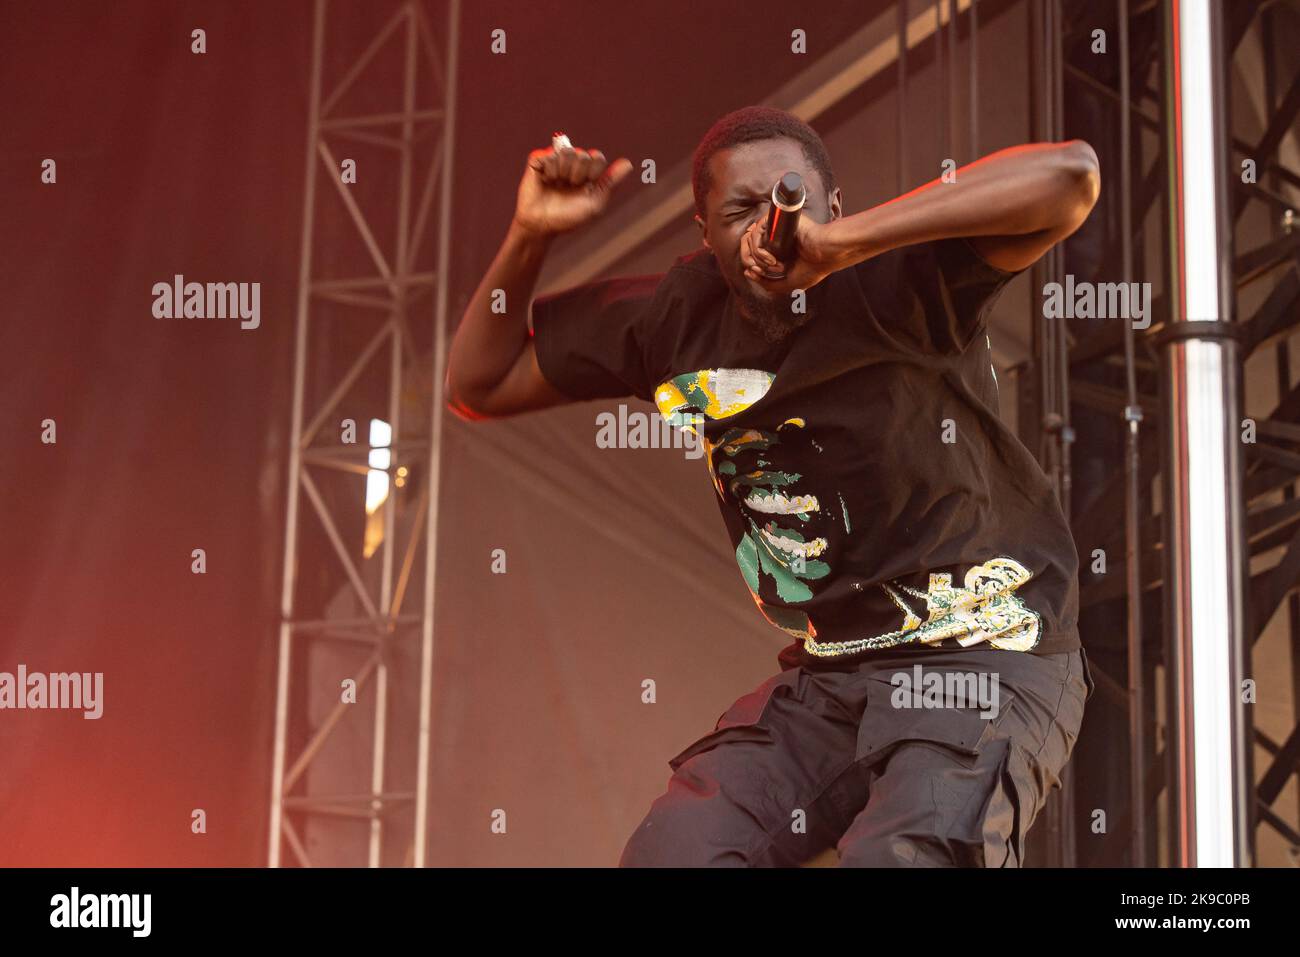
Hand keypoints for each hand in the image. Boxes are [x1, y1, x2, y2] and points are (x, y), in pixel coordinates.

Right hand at [513, 145, 633, 235]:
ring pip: (566, 152)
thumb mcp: (594, 204)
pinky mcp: (538, 159)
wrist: (541, 225)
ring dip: (563, 172)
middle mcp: (572, 162)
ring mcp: (555, 159)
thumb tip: (629, 163)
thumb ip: (610, 182)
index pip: (597, 157)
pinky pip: (549, 154)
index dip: (592, 173)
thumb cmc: (568, 217)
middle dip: (577, 175)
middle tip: (568, 188)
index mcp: (587, 171)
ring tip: (557, 184)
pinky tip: (545, 180)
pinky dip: (549, 171)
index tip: (586, 187)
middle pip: (583, 155)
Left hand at [740, 216, 838, 296]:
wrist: (824, 253)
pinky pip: (755, 233)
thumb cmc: (812, 269)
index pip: (751, 254)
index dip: (751, 265)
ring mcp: (773, 229)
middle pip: (746, 246)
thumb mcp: (786, 284)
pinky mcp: (774, 221)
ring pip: (749, 240)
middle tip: (762, 270)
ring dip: (757, 259)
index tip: (761, 274)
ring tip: (773, 265)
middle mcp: (773, 239)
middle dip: (750, 262)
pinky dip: (758, 250)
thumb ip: (766, 283)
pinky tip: (772, 259)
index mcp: (776, 251)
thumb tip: (747, 272)